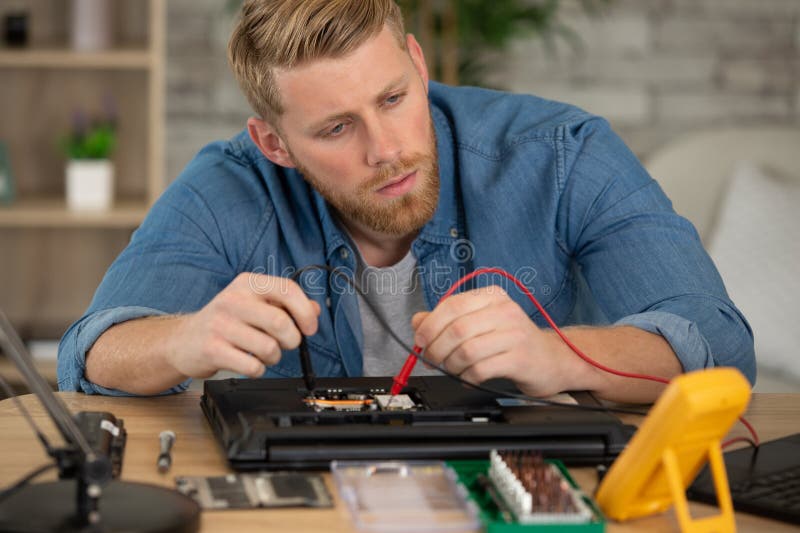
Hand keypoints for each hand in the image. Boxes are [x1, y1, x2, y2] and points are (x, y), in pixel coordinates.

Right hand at [167, 273, 319, 378]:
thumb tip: (315, 310)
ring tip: (263, 354)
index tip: (309, 329)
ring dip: (274, 357)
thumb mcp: (254, 304)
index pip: (287, 289)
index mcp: (248, 284)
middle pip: (281, 322)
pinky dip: (258, 370)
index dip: (305, 312)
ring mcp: (220, 324)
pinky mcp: (212, 349)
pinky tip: (248, 363)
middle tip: (286, 344)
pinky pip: (253, 366)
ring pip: (269, 348)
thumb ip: (285, 305)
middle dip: (292, 340)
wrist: (183, 340)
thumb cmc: (225, 322)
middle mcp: (233, 299)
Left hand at [411, 286, 571, 396]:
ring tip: (452, 369)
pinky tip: (470, 377)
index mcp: (491, 297)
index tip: (420, 341)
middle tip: (431, 360)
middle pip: (456, 329)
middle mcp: (504, 311)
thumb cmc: (513, 341)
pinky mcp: (520, 358)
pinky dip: (467, 377)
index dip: (429, 326)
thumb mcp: (480, 323)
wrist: (553, 360)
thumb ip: (448, 320)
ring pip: (466, 351)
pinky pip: (480, 369)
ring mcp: (514, 334)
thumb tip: (418, 322)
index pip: (451, 305)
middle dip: (436, 349)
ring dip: (451, 365)